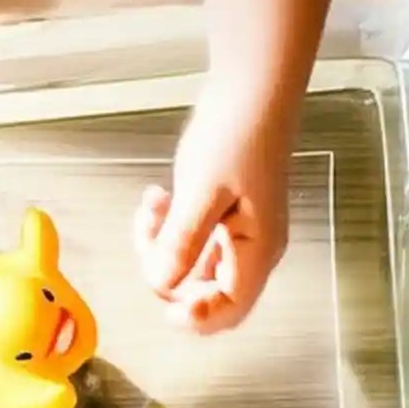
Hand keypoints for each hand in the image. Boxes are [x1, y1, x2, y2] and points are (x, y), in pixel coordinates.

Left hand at [134, 82, 295, 335]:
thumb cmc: (237, 136)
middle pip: (205, 292)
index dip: (195, 318)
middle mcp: (252, 249)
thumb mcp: (202, 192)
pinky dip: (169, 228)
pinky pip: (191, 240)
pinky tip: (158, 196)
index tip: (162, 299)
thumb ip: (182, 244)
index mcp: (257, 251)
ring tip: (153, 206)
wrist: (253, 89)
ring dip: (163, 247)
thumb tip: (162, 285)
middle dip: (169, 275)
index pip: (229, 310)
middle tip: (151, 238)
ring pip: (192, 265)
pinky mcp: (224, 214)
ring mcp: (238, 232)